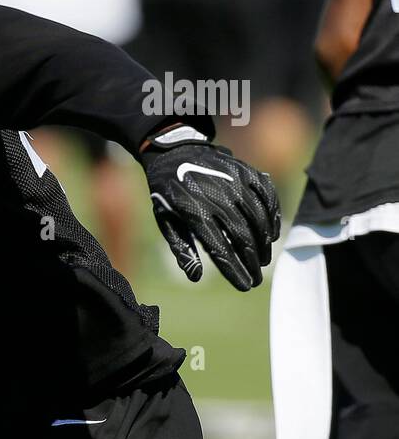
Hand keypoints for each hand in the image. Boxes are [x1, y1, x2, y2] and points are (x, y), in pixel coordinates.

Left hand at [140, 126, 280, 290]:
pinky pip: (268, 197)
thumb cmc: (168, 193)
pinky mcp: (247, 172)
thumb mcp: (166, 221)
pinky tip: (272, 233)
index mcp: (195, 213)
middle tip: (256, 278)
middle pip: (244, 237)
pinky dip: (273, 217)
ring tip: (263, 260)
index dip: (235, 270)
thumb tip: (195, 277)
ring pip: (259, 218)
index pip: (221, 249)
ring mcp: (235, 182)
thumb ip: (181, 248)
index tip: (245, 285)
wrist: (175, 153)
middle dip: (252, 261)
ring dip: (265, 243)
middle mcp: (218, 198)